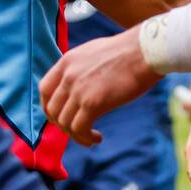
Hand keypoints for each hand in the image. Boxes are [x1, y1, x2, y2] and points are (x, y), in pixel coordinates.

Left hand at [40, 27, 161, 146]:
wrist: (146, 51)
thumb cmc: (130, 51)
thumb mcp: (95, 52)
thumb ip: (81, 68)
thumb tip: (81, 84)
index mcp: (67, 61)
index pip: (44, 89)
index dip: (50, 106)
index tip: (61, 115)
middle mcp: (68, 76)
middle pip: (52, 109)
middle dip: (63, 123)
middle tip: (78, 128)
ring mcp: (78, 90)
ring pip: (64, 122)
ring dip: (75, 134)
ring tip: (90, 136)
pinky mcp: (93, 103)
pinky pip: (79, 128)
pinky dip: (84, 137)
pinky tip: (96, 138)